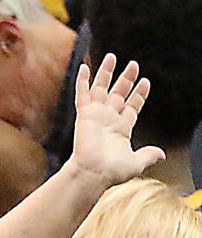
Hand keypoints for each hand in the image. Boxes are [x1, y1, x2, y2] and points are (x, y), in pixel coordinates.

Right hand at [67, 55, 163, 185]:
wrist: (93, 173)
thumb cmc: (112, 171)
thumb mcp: (137, 163)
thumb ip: (148, 155)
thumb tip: (162, 154)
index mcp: (121, 129)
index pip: (132, 106)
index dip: (139, 94)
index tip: (145, 82)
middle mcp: (108, 119)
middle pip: (118, 93)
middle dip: (126, 79)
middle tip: (133, 65)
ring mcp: (96, 115)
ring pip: (101, 89)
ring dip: (106, 73)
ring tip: (111, 57)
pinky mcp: (84, 115)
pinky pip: (82, 94)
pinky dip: (82, 81)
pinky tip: (84, 68)